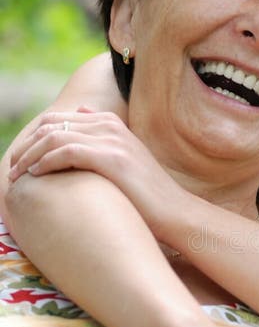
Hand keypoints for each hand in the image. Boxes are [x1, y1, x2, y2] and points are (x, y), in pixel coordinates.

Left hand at [8, 108, 178, 242]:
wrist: (175, 212)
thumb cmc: (147, 196)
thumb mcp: (124, 161)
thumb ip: (102, 140)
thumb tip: (81, 115)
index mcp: (111, 123)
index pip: (59, 119)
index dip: (34, 137)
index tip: (22, 159)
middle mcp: (110, 126)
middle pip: (52, 124)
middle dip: (27, 144)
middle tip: (13, 167)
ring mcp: (112, 140)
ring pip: (54, 136)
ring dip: (30, 155)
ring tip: (18, 175)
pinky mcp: (111, 158)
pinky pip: (65, 152)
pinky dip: (46, 162)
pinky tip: (37, 175)